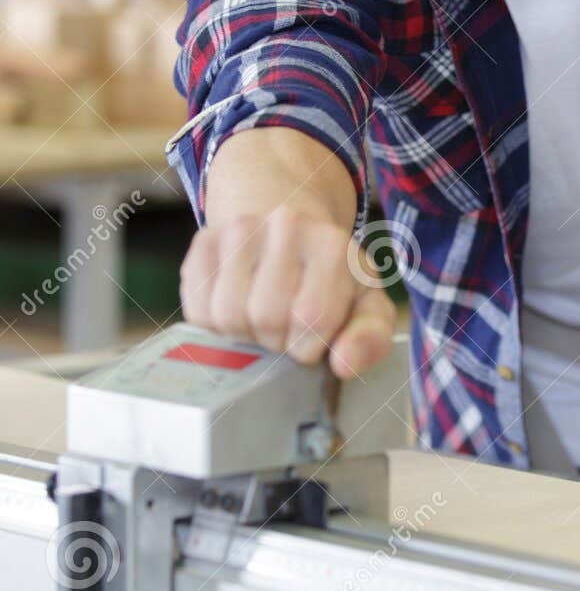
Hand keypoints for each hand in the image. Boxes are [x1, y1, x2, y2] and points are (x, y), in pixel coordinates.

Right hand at [179, 206, 396, 378]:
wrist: (293, 229)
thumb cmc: (333, 277)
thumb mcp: (366, 305)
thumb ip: (370, 338)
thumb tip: (344, 365)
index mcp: (332, 244)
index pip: (311, 317)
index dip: (308, 345)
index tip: (313, 339)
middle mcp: (285, 225)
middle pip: (265, 316)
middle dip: (276, 340)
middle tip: (287, 328)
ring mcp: (240, 229)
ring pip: (227, 315)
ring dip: (244, 334)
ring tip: (262, 318)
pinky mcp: (204, 240)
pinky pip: (197, 309)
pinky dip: (215, 324)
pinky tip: (238, 307)